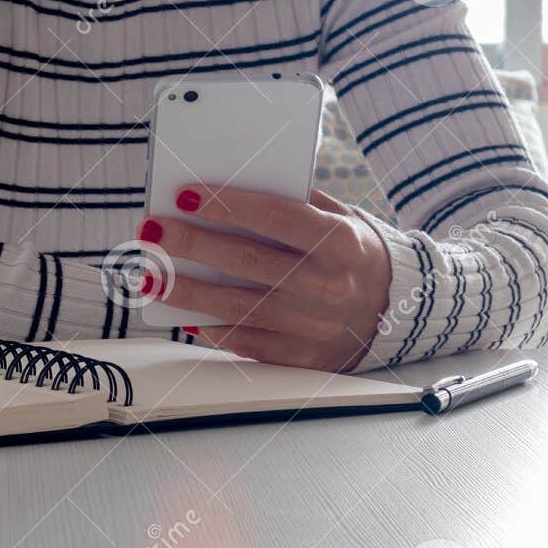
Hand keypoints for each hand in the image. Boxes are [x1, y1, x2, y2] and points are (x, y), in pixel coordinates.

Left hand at [138, 185, 392, 372]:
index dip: (226, 205)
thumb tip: (229, 189)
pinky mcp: (300, 357)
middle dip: (191, 244)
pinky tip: (182, 314)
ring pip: (236, 306)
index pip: (274, 216)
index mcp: (339, 242)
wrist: (398, 312)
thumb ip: (296, 203)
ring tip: (149, 275)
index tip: (183, 194)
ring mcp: (312, 325)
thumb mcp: (343, 219)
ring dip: (185, 291)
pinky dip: (211, 328)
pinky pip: (245, 342)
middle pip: (245, 261)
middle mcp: (326, 284)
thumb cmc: (355, 254)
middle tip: (151, 230)